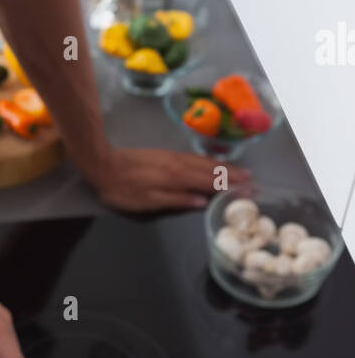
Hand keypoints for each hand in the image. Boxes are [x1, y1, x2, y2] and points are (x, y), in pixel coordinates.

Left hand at [88, 146, 250, 213]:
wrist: (103, 164)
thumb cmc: (123, 189)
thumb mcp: (146, 202)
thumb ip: (175, 201)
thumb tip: (201, 202)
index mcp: (176, 178)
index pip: (208, 184)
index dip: (228, 188)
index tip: (248, 191)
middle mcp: (179, 165)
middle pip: (211, 171)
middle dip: (233, 176)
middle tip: (253, 181)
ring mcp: (173, 158)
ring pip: (204, 162)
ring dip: (224, 167)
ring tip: (242, 170)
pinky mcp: (167, 155)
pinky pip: (196, 157)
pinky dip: (210, 160)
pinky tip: (215, 162)